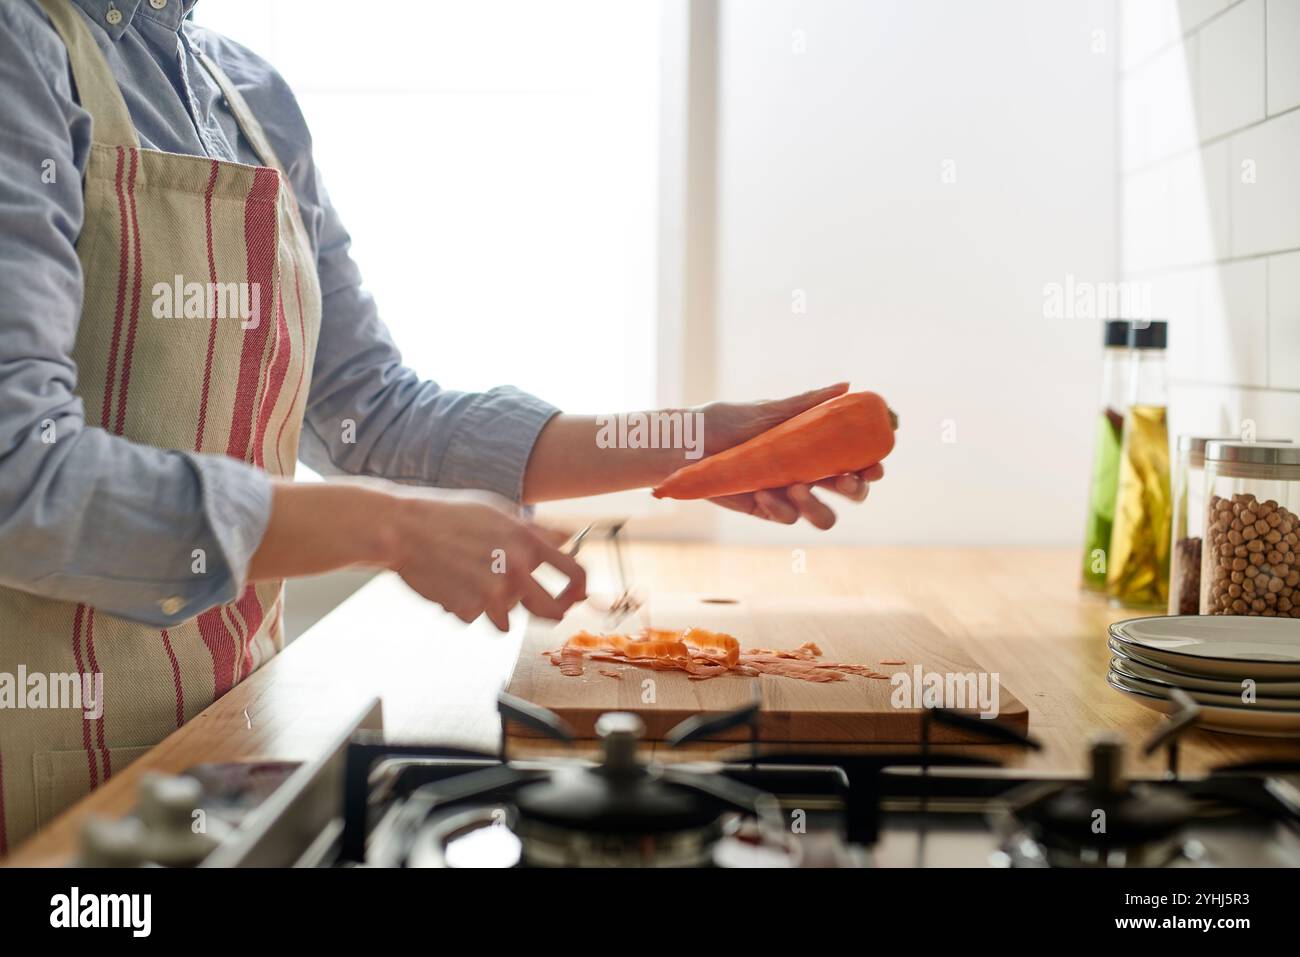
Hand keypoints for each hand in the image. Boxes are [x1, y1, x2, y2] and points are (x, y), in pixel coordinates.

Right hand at [387, 489, 586, 630]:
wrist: (403, 529)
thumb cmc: (448, 515)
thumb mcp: (498, 511)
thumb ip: (535, 530)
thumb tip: (567, 538)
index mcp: (527, 541)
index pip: (575, 572)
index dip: (582, 587)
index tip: (578, 594)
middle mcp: (515, 569)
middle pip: (552, 610)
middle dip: (554, 613)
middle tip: (546, 610)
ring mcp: (491, 593)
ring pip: (509, 619)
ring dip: (497, 609)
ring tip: (475, 583)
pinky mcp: (467, 609)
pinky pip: (477, 618)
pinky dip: (467, 608)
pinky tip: (452, 586)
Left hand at [695, 382, 884, 529]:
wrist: (686, 447)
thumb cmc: (726, 422)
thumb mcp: (768, 410)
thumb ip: (808, 404)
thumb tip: (847, 385)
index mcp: (815, 447)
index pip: (854, 459)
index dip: (871, 465)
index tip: (874, 464)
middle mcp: (808, 472)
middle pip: (850, 491)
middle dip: (856, 490)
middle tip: (846, 481)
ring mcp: (789, 494)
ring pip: (825, 515)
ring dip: (818, 506)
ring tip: (795, 488)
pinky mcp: (769, 510)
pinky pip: (789, 519)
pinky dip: (780, 508)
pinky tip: (763, 492)